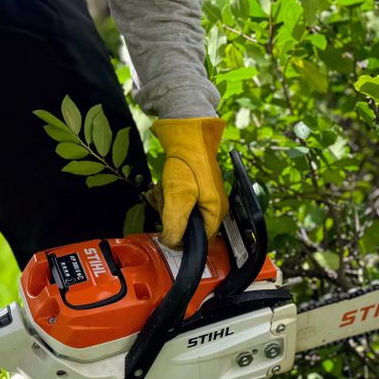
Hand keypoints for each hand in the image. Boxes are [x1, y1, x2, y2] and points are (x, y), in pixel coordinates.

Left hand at [150, 117, 227, 247]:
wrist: (187, 135)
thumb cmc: (188, 165)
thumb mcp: (178, 198)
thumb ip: (175, 225)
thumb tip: (171, 243)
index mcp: (216, 213)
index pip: (200, 241)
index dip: (180, 238)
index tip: (166, 228)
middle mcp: (213, 207)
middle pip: (187, 226)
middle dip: (170, 215)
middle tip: (163, 199)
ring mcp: (203, 197)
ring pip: (179, 213)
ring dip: (166, 203)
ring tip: (162, 189)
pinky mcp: (194, 188)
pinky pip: (177, 200)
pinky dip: (166, 194)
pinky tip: (162, 185)